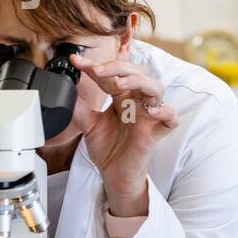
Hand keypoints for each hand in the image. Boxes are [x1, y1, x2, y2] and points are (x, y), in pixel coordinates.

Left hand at [70, 53, 178, 214]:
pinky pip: (171, 118)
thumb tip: (66, 88)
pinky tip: (152, 111)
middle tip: (96, 70)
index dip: (94, 66)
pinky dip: (165, 112)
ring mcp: (148, 116)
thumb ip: (79, 107)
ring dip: (139, 82)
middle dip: (117, 68)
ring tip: (120, 84)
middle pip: (137, 73)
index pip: (112, 75)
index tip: (76, 62)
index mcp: (122, 97)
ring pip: (156, 88)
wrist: (113, 175)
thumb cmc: (108, 149)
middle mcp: (137, 103)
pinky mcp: (155, 133)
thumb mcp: (87, 124)